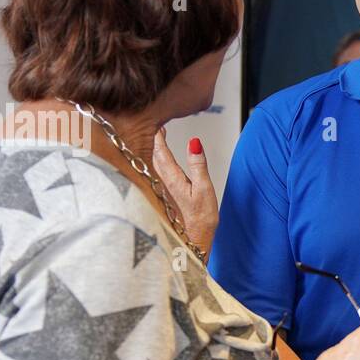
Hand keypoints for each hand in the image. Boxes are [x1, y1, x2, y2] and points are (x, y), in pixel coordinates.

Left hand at [151, 128, 216, 255]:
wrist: (196, 237)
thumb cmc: (201, 217)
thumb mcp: (204, 188)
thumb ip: (198, 164)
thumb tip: (193, 143)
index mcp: (173, 179)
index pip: (162, 151)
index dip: (159, 136)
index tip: (158, 123)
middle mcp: (165, 182)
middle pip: (155, 155)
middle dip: (156, 140)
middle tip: (158, 126)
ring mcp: (166, 188)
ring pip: (156, 163)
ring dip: (157, 149)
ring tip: (160, 138)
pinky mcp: (169, 193)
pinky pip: (160, 171)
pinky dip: (160, 160)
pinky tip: (164, 160)